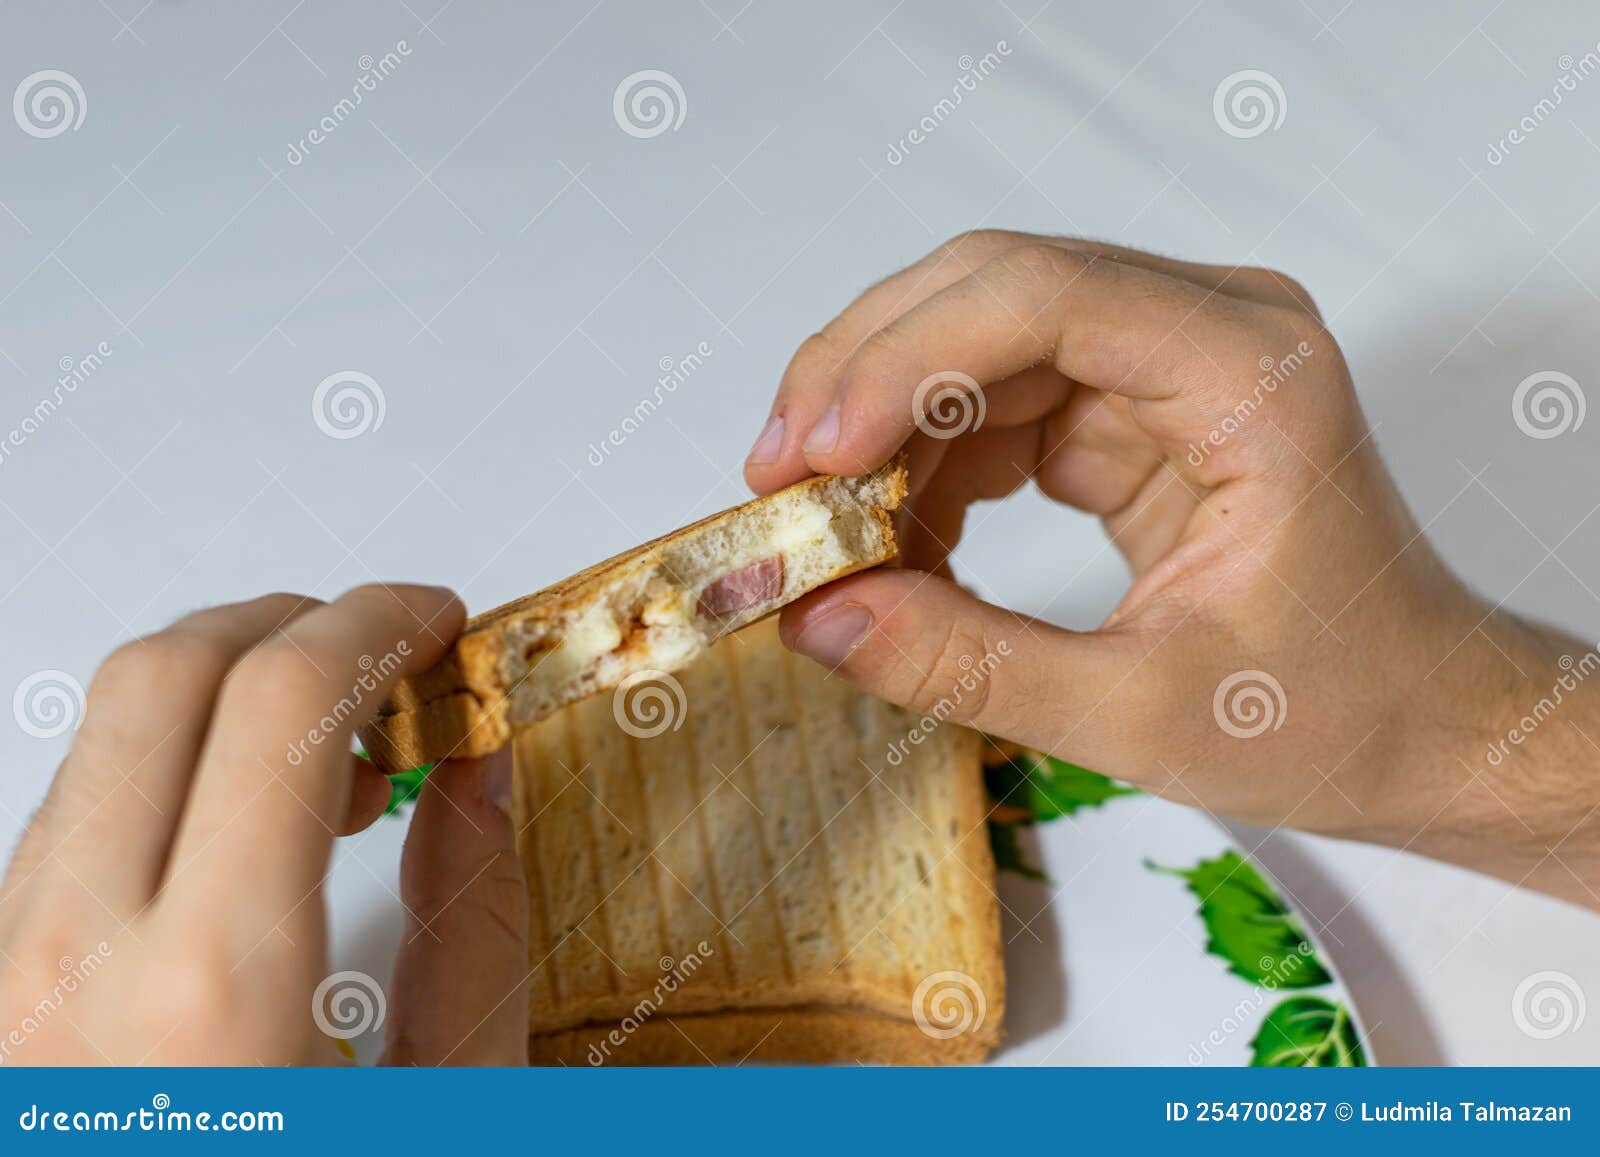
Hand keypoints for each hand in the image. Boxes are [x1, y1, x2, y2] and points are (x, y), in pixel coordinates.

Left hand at [0, 586, 529, 1064]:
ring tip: (334, 767)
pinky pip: (66, 824)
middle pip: (163, 677)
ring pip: (98, 738)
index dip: (379, 625)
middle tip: (388, 655)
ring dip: (224, 703)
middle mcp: (78, 962)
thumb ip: (470, 935)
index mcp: (212, 989)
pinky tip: (247, 840)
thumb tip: (477, 778)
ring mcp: (10, 973)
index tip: (436, 625)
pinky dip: (167, 780)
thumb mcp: (441, 1108)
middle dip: (294, 627)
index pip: (282, 699)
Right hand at [746, 231, 1599, 907]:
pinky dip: (920, 463)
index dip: (908, 361)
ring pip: (971, 338)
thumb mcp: (1142, 715)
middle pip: (989, 291)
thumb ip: (969, 667)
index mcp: (1250, 374)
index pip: (1047, 297)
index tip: (813, 454)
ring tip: (818, 530)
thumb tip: (816, 620)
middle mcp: (1206, 331)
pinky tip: (889, 541)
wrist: (1417, 722)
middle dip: (864, 379)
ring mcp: (1162, 358)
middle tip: (773, 482)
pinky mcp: (1126, 404)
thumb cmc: (1335, 710)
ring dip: (878, 426)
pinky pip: (989, 402)